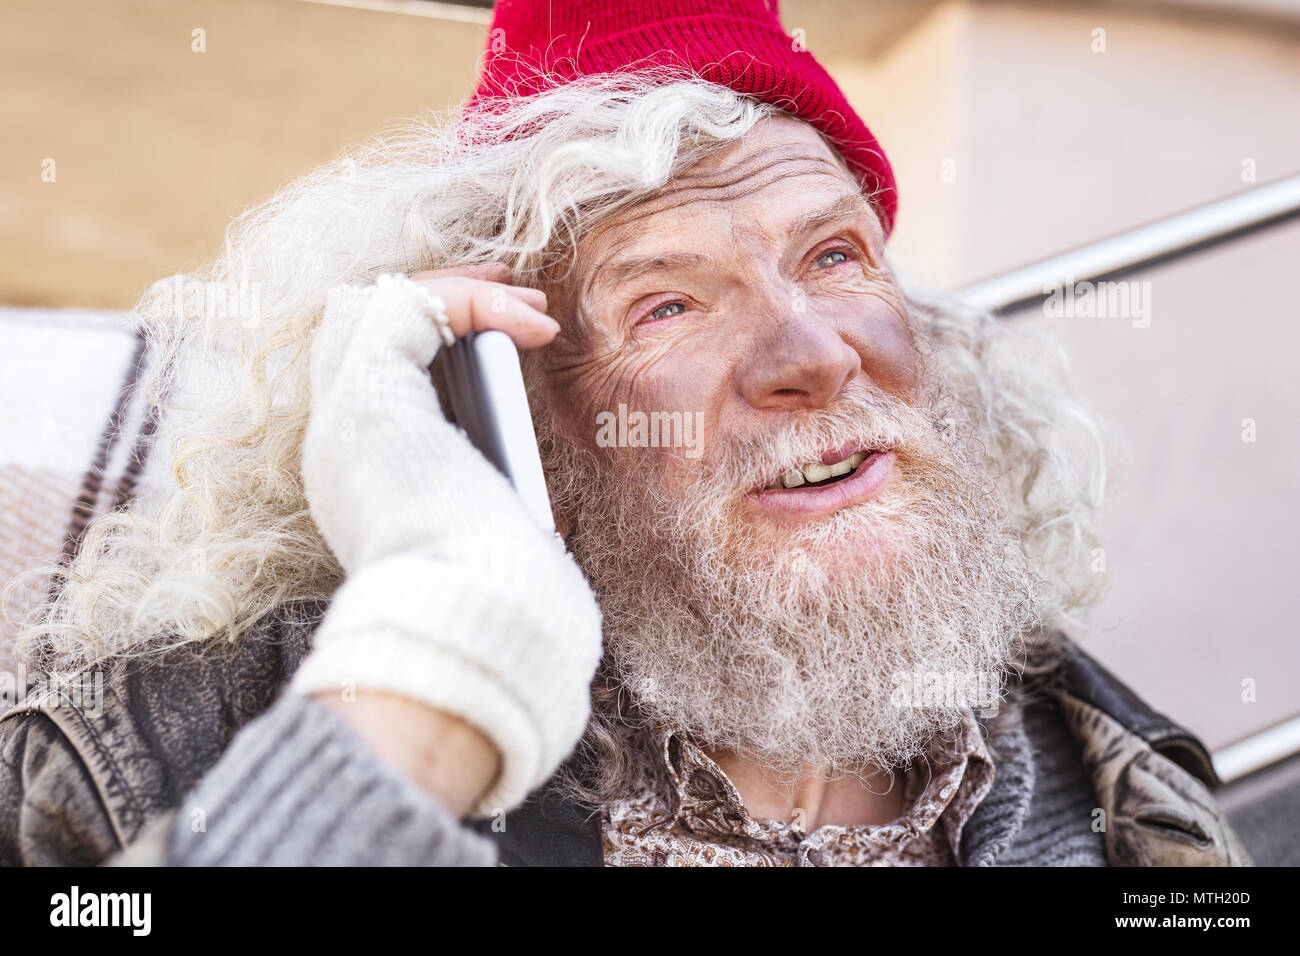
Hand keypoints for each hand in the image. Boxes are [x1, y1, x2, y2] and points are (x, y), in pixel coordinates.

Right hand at [291, 266, 602, 818]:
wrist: (468, 618)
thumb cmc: (492, 595)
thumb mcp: (486, 540)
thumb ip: (486, 508)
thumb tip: (531, 518)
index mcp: (359, 477)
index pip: (374, 376)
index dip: (434, 343)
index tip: (507, 340)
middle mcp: (337, 442)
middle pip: (365, 330)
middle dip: (444, 303)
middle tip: (517, 303)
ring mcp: (342, 417)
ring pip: (375, 306)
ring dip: (457, 294)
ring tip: (528, 306)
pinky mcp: (367, 398)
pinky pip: (407, 310)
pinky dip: (472, 306)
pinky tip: (530, 326)